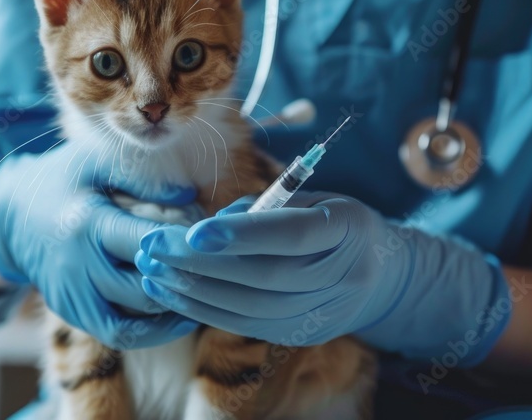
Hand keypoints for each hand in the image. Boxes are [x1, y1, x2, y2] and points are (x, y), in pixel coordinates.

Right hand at [0, 141, 199, 348]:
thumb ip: (144, 179)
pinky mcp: (72, 313)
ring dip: (171, 314)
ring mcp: (72, 297)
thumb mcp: (97, 161)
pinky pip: (117, 334)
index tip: (215, 237)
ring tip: (203, 296)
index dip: (186, 245)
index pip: (148, 244)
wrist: (11, 215)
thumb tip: (191, 198)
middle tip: (220, 273)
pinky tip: (177, 314)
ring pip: (133, 324)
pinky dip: (150, 331)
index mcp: (88, 224)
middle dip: (185, 283)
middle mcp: (77, 267)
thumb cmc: (64, 180)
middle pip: (145, 291)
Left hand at [136, 191, 510, 364]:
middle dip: (199, 263)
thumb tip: (207, 226)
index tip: (194, 230)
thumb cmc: (332, 221)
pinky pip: (246, 325)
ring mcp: (323, 313)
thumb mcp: (311, 199)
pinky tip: (171, 292)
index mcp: (347, 229)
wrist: (380, 272)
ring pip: (250, 308)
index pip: (292, 235)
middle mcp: (341, 276)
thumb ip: (264, 208)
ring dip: (193, 290)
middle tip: (153, 247)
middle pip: (264, 276)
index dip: (243, 234)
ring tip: (152, 271)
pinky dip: (204, 309)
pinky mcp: (301, 334)